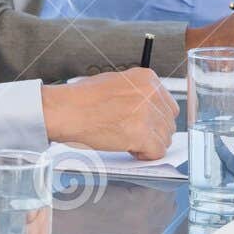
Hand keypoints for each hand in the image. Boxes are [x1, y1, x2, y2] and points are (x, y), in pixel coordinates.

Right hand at [41, 67, 176, 159]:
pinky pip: (157, 152)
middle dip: (154, 132)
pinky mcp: (141, 133)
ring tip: (128, 141)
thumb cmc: (79, 99)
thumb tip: (147, 107)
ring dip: (149, 144)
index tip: (144, 124)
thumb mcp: (113, 83)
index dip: (155, 118)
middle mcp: (151, 93)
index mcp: (146, 78)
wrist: (63, 110)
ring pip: (165, 138)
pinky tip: (130, 149)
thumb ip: (136, 92)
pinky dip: (145, 155)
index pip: (168, 104)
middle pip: (169, 122)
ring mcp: (147, 113)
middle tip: (134, 135)